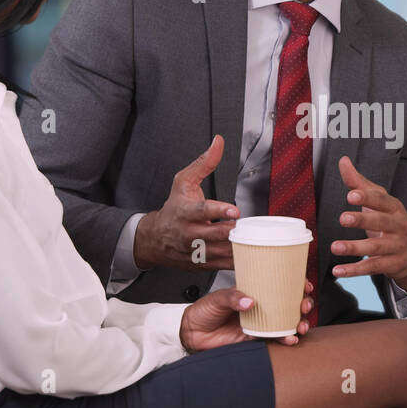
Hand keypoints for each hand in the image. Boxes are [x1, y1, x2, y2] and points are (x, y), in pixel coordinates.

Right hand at [134, 135, 238, 270]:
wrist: (155, 238)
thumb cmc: (173, 208)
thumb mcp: (183, 182)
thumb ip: (203, 163)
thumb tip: (218, 142)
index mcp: (185, 212)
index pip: (202, 211)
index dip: (219, 211)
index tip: (235, 210)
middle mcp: (189, 233)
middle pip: (216, 234)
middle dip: (234, 230)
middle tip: (247, 225)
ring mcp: (195, 251)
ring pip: (221, 252)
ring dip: (238, 246)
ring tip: (251, 238)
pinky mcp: (201, 264)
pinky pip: (222, 265)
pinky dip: (237, 260)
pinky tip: (249, 253)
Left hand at [179, 280, 317, 351]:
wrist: (193, 333)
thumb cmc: (204, 311)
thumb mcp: (217, 298)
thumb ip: (232, 298)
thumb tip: (249, 301)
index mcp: (254, 292)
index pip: (278, 285)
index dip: (295, 284)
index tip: (305, 285)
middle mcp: (261, 307)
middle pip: (289, 304)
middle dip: (303, 304)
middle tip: (304, 305)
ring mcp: (260, 323)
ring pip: (287, 322)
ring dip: (298, 323)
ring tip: (301, 326)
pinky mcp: (256, 339)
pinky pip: (275, 339)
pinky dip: (285, 339)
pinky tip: (290, 339)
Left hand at [329, 156, 406, 294]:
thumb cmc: (388, 221)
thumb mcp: (378, 202)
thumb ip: (359, 183)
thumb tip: (342, 160)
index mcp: (395, 207)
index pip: (382, 200)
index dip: (367, 197)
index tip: (351, 195)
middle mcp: (399, 226)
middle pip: (381, 222)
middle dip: (362, 220)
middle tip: (342, 219)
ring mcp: (397, 247)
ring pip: (376, 248)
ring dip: (355, 248)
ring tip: (335, 247)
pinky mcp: (393, 265)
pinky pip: (372, 268)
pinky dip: (354, 270)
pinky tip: (338, 270)